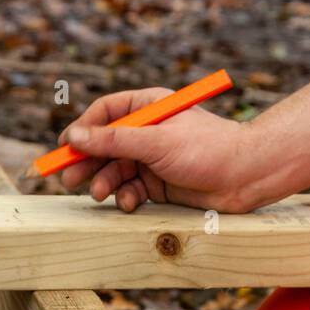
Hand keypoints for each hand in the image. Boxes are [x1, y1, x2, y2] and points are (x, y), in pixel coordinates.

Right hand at [58, 87, 257, 212]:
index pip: (105, 113)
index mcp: (148, 106)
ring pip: (115, 170)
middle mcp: (148, 130)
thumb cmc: (207, 149)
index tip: (64, 148)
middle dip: (87, 162)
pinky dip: (126, 197)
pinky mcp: (159, 183)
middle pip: (105, 144)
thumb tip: (74, 138)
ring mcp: (153, 158)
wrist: (246, 177)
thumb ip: (113, 141)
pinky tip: (129, 203)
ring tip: (98, 193)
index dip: (82, 130)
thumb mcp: (156, 141)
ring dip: (104, 182)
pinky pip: (131, 189)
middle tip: (67, 179)